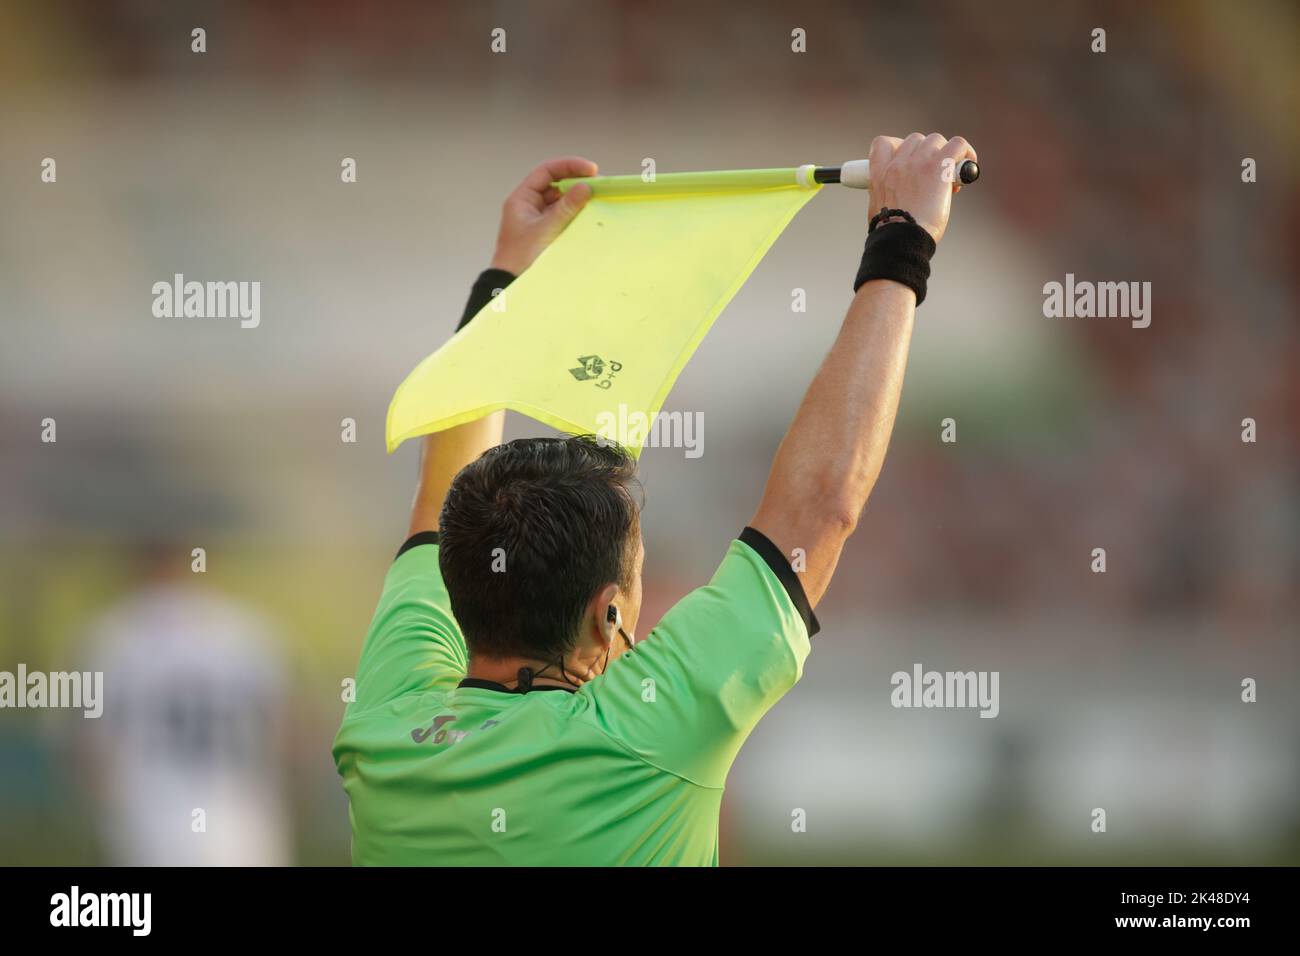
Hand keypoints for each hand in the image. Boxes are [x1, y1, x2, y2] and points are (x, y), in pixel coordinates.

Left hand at [489, 156, 597, 274]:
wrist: (511, 285)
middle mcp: (529, 206)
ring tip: (598, 200)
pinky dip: (576, 215)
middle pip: (556, 185)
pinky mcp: (546, 233)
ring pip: (561, 202)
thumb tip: (586, 187)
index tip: (592, 170)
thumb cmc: (522, 257)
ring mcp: (538, 220)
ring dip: (578, 200)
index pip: (547, 172)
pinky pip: (563, 217)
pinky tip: (590, 216)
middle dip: (577, 183)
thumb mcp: (546, 229)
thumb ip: (566, 208)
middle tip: (600, 186)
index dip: (569, 167)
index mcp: (522, 198)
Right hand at [867, 133, 976, 243]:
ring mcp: (917, 162)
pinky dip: (966, 153)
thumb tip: (903, 198)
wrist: (902, 240)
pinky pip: (958, 145)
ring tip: (949, 179)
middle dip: (926, 155)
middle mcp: (897, 163)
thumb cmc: (893, 234)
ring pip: (936, 140)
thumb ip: (890, 194)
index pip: (883, 143)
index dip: (899, 147)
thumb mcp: (879, 209)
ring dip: (944, 155)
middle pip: (915, 140)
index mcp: (879, 173)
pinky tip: (966, 170)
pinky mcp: (938, 166)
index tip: (908, 162)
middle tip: (933, 177)